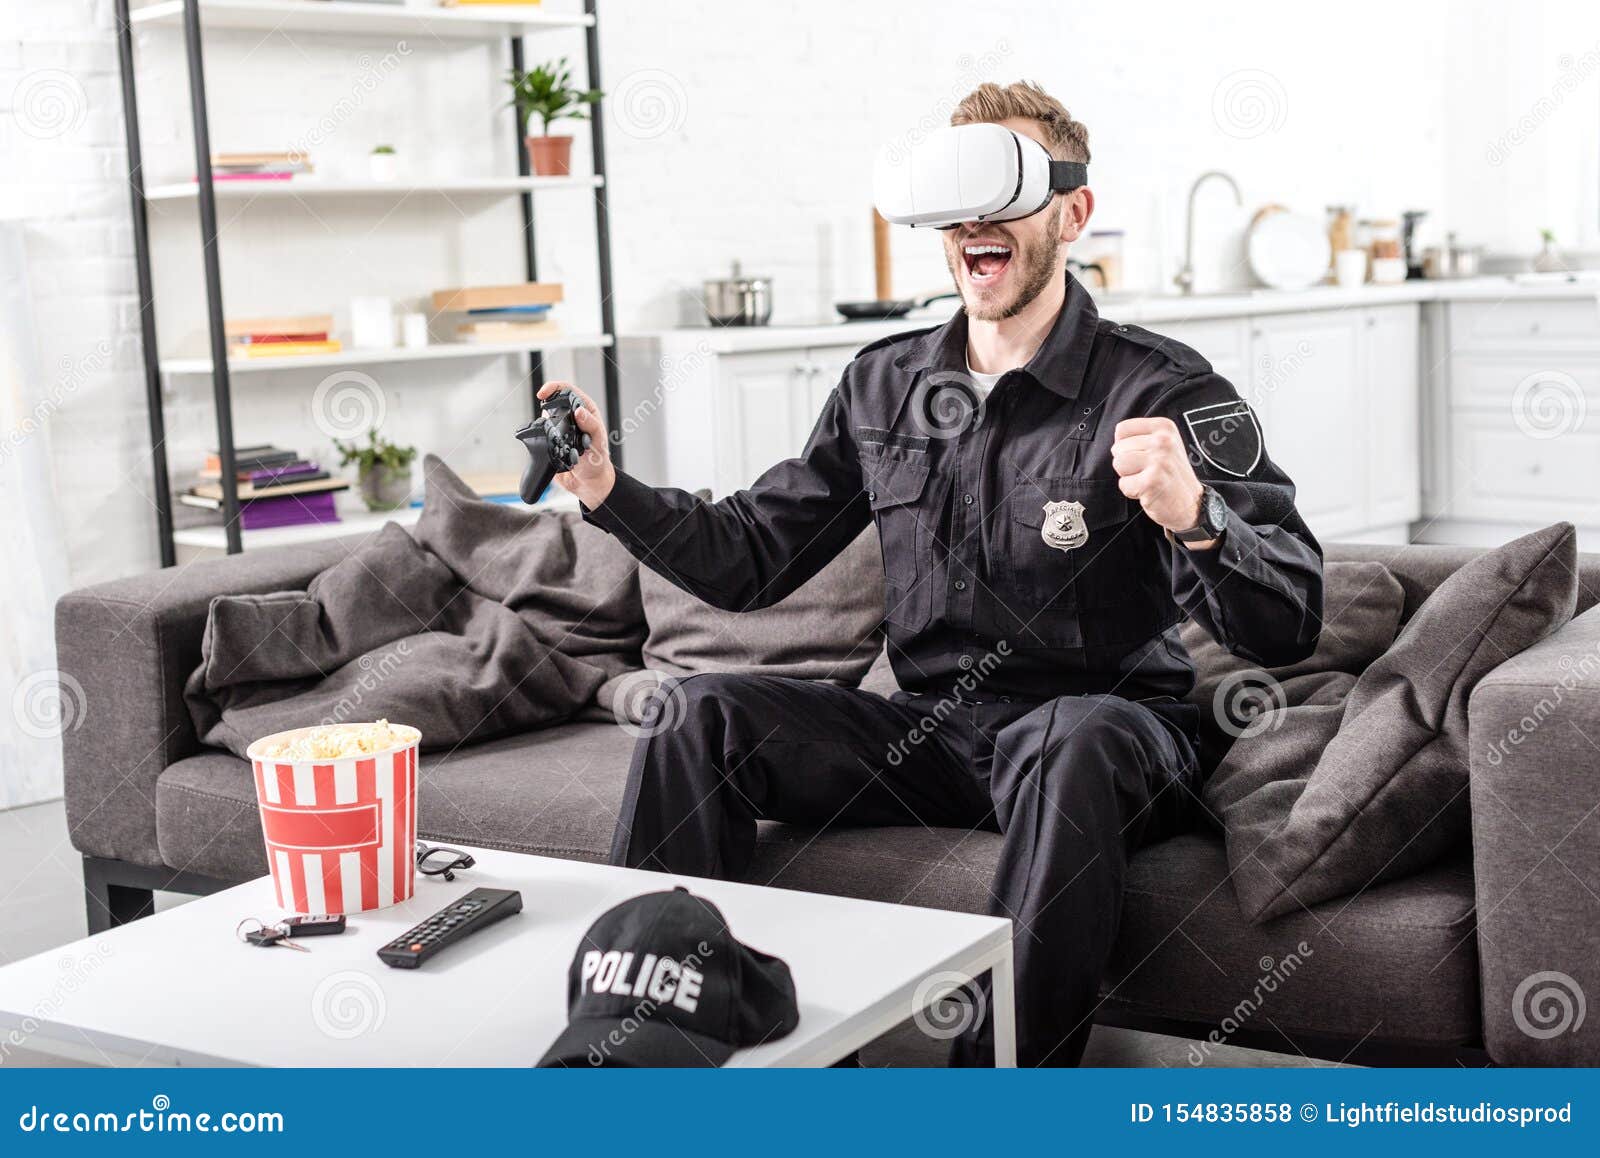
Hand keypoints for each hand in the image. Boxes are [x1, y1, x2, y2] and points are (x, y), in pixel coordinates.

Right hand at [537, 381, 614, 508]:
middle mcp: (573, 417)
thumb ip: (591, 426)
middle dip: (546, 401)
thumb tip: (580, 411)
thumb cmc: (598, 462)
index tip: (543, 393)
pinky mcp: (551, 440)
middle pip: (554, 400)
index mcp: (586, 411)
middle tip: (542, 407)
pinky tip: (542, 440)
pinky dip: (537, 434)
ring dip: (543, 421)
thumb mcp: (598, 443)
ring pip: (545, 416)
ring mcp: (561, 428)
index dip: (555, 387)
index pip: (569, 390)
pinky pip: (540, 433)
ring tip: (550, 431)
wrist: (588, 483)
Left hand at [1110, 417, 1213, 548]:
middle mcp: (1163, 441)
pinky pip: (1124, 484)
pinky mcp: (1152, 481)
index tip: (1142, 455)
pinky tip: (1148, 490)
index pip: (1122, 429)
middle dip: (1127, 463)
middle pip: (1118, 448)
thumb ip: (1140, 436)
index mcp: (1164, 427)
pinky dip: (1132, 491)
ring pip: (1118, 464)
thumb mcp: (1162, 444)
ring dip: (1128, 476)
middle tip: (1147, 471)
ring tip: (1146, 479)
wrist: (1190, 502)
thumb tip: (1116, 440)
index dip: (1125, 446)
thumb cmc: (1171, 475)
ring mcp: (1159, 460)